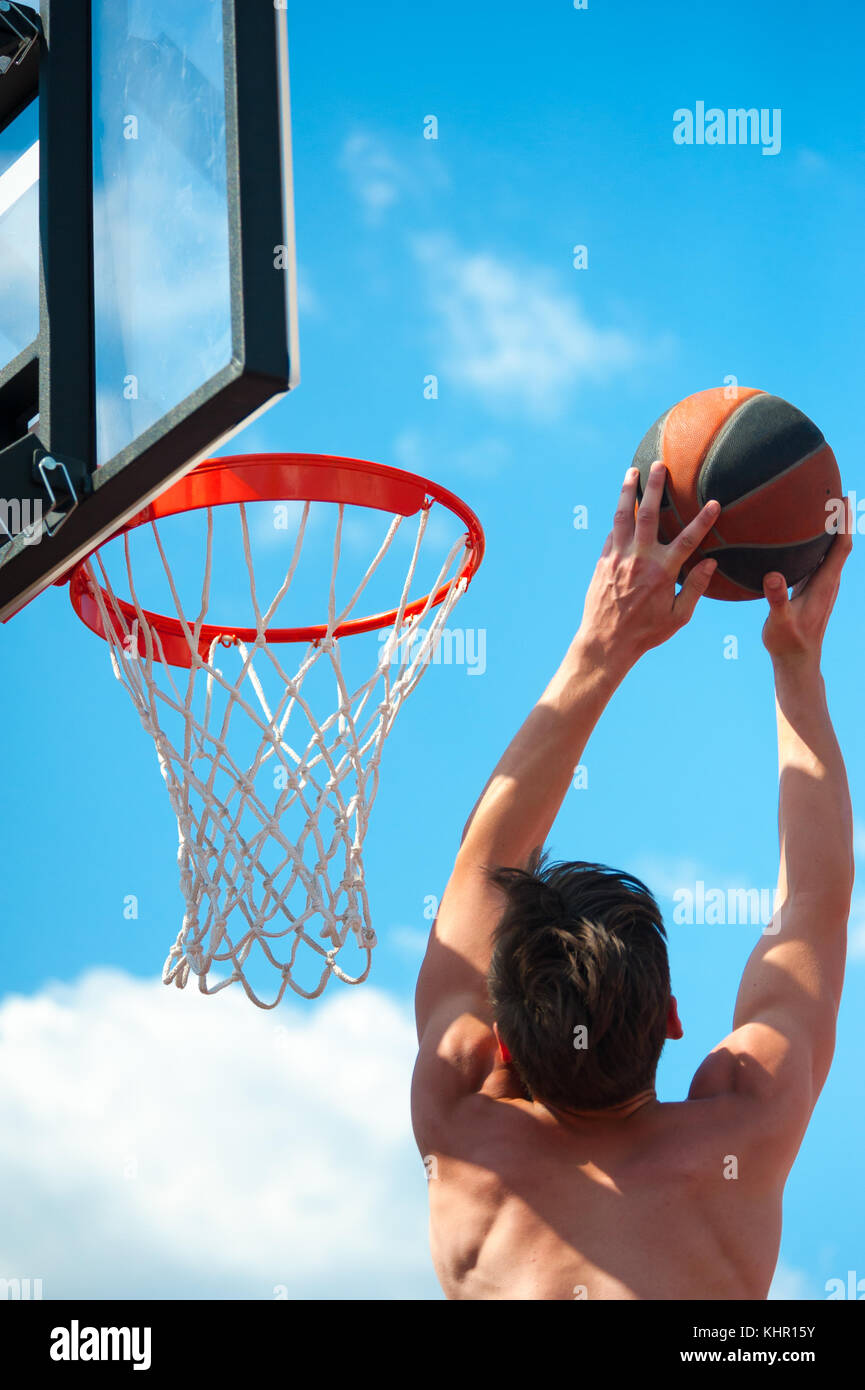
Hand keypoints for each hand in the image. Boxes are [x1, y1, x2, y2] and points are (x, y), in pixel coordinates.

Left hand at [577, 460, 719, 669]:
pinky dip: (618, 517)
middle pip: (649, 513)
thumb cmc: (646, 632)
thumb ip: (695, 588)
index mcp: (662, 571)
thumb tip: (711, 563)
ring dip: (627, 491)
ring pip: (623, 516)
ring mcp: (618, 557)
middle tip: (659, 465)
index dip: (703, 519)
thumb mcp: (678, 617)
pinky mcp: (603, 562)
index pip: (688, 538)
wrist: (606, 641)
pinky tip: (622, 507)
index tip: (714, 502)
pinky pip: (612, 533)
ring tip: (632, 472)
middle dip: (655, 486)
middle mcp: (639, 558)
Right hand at [762, 500, 851, 669]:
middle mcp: (828, 582)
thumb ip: (777, 599)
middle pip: (841, 544)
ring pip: (832, 552)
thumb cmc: (788, 642)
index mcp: (824, 585)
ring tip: (823, 508)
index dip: (845, 523)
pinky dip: (819, 544)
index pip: (842, 547)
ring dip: (831, 531)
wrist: (798, 661)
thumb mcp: (780, 621)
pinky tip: (806, 538)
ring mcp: (823, 586)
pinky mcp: (814, 590)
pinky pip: (821, 561)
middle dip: (840, 519)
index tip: (844, 499)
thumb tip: (773, 575)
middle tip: (834, 492)